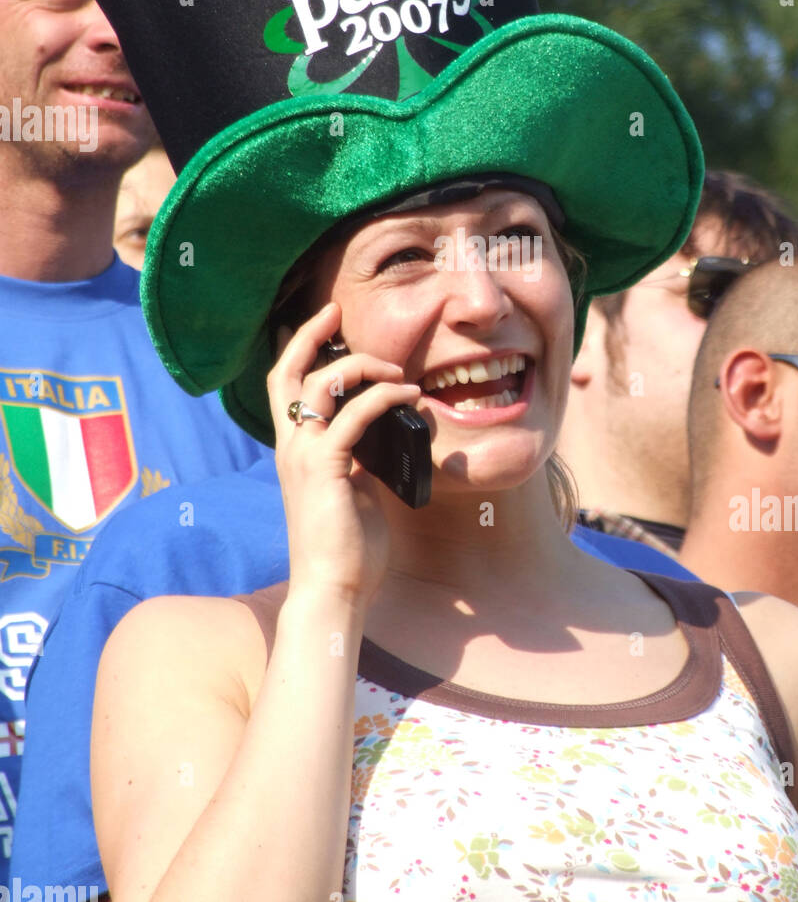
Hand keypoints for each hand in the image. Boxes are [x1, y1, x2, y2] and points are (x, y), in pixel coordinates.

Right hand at [268, 300, 421, 604]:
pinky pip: (354, 415)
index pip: (283, 388)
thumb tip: (389, 433)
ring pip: (321, 386)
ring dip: (362, 367)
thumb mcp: (355, 490)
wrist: (333, 589)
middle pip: (286, 374)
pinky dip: (384, 397)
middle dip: (310, 336)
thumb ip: (362, 458)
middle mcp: (291, 447)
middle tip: (335, 311)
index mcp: (295, 451)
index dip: (296, 350)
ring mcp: (304, 456)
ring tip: (398, 371)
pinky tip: (409, 397)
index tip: (320, 323)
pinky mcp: (326, 468)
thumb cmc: (347, 548)